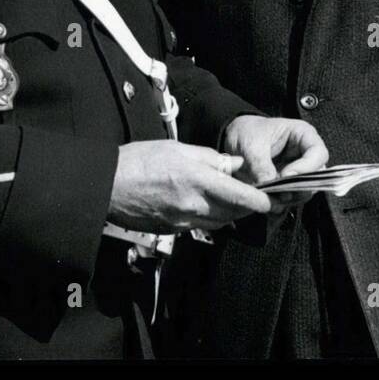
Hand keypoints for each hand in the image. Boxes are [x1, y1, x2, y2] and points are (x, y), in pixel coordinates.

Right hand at [108, 140, 271, 233]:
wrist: (107, 185)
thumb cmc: (140, 160)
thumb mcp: (178, 148)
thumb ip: (211, 158)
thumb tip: (235, 165)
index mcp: (198, 181)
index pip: (240, 197)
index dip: (260, 202)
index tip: (271, 201)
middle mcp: (194, 206)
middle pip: (233, 214)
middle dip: (247, 208)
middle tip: (256, 198)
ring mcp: (182, 222)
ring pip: (219, 223)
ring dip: (230, 214)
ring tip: (232, 200)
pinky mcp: (172, 231)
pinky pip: (200, 227)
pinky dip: (210, 218)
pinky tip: (206, 206)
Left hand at [221, 114, 328, 213]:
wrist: (232, 141)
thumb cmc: (246, 133)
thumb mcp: (250, 145)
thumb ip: (261, 165)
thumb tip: (269, 186)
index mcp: (303, 135)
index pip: (319, 153)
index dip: (307, 167)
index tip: (286, 175)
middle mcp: (306, 154)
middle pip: (317, 176)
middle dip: (299, 187)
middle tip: (279, 193)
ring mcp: (299, 172)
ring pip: (306, 191)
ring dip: (290, 198)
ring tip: (270, 198)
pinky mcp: (289, 186)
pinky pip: (292, 199)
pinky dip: (282, 203)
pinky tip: (268, 203)